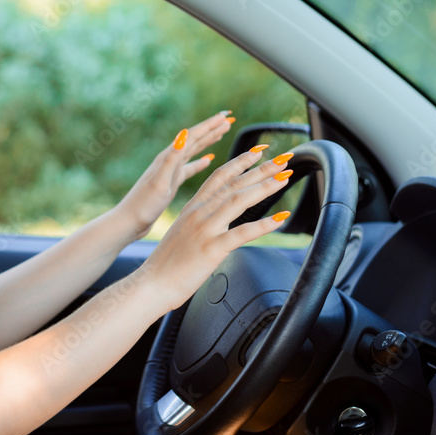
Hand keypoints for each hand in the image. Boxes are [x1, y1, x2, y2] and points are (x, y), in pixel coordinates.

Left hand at [114, 110, 233, 240]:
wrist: (129, 221)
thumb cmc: (144, 204)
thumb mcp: (161, 181)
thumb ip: (172, 159)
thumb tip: (183, 134)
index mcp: (168, 158)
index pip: (192, 136)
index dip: (210, 125)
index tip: (225, 116)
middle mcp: (168, 161)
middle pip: (194, 139)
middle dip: (211, 128)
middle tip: (228, 119)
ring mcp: (169, 171)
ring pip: (192, 151)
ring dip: (207, 141)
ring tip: (221, 132)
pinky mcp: (169, 183)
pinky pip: (188, 168)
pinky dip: (199, 162)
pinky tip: (207, 160)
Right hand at [138, 146, 291, 312]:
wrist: (151, 283)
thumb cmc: (166, 264)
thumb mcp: (183, 233)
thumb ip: (201, 222)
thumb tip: (219, 221)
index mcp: (192, 208)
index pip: (219, 176)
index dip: (241, 162)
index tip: (259, 152)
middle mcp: (199, 213)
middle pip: (233, 183)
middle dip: (260, 169)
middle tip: (282, 159)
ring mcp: (205, 229)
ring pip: (238, 200)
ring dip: (264, 186)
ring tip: (284, 178)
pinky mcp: (211, 248)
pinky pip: (242, 232)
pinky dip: (264, 224)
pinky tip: (280, 218)